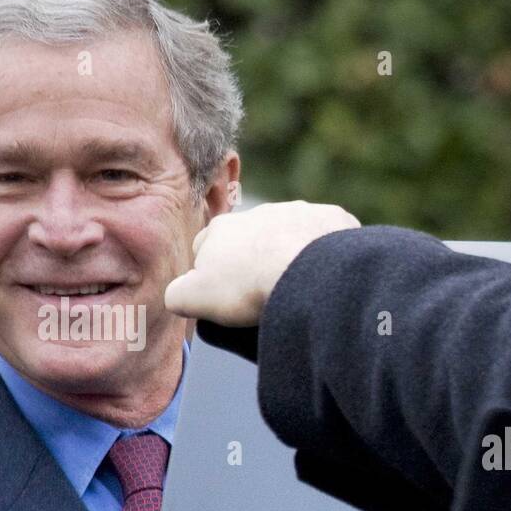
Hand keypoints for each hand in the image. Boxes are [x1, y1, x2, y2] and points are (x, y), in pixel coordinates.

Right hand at [166, 201, 360, 325]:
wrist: (309, 273)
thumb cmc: (248, 285)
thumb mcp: (195, 298)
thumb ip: (177, 295)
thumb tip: (178, 296)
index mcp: (223, 229)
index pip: (206, 248)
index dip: (212, 274)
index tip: (226, 297)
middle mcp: (259, 213)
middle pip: (249, 239)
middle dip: (253, 261)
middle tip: (263, 292)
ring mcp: (298, 212)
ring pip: (289, 234)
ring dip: (290, 254)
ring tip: (297, 285)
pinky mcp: (333, 220)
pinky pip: (328, 235)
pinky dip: (327, 252)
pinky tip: (328, 275)